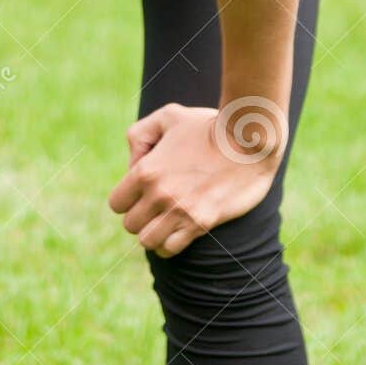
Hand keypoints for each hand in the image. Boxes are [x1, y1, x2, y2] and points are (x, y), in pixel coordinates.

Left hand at [108, 99, 287, 257]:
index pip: (117, 203)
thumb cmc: (208, 125)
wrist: (249, 140)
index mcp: (146, 169)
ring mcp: (180, 211)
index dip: (128, 199)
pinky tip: (178, 230)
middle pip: (131, 225)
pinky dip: (170, 245)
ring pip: (148, 242)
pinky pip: (170, 249)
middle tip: (157, 206)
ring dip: (154, 234)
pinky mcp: (201, 223)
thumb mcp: (168, 116)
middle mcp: (158, 194)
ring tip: (166, 221)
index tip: (143, 192)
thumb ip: (140, 135)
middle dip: (141, 217)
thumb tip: (133, 165)